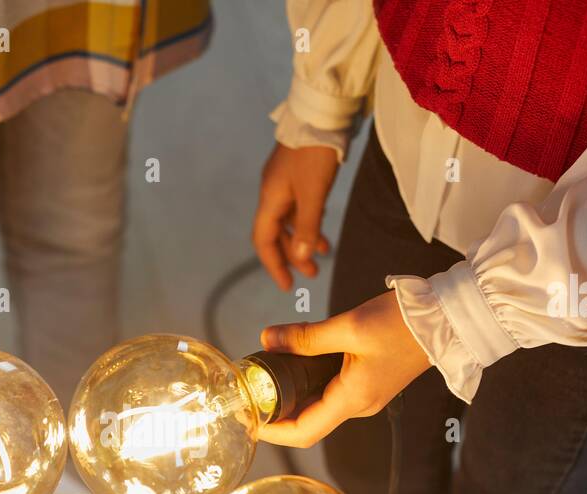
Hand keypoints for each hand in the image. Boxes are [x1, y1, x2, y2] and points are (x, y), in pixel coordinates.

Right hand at [253, 143, 338, 290]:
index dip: (274, 264)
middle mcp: (273, 193)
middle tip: (312, 275)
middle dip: (293, 256)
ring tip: (321, 256)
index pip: (264, 240)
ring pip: (290, 221)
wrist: (323, 114)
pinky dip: (309, 223)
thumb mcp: (314, 193)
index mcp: (270, 198)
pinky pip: (299, 208)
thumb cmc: (316, 154)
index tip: (287, 285)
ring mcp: (284, 184)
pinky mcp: (297, 176)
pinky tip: (321, 231)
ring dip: (303, 241)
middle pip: (276, 233)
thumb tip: (301, 259)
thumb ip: (307, 226)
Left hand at [257, 291, 430, 447]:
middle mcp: (359, 405)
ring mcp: (366, 397)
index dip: (273, 431)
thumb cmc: (403, 322)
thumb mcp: (348, 326)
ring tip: (266, 378)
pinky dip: (309, 385)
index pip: (304, 431)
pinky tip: (295, 365)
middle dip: (277, 413)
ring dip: (293, 398)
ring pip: (319, 407)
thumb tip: (268, 339)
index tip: (249, 420)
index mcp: (353, 399)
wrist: (446, 318)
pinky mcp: (369, 384)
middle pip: (309, 422)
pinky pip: (332, 393)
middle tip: (251, 394)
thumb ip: (305, 337)